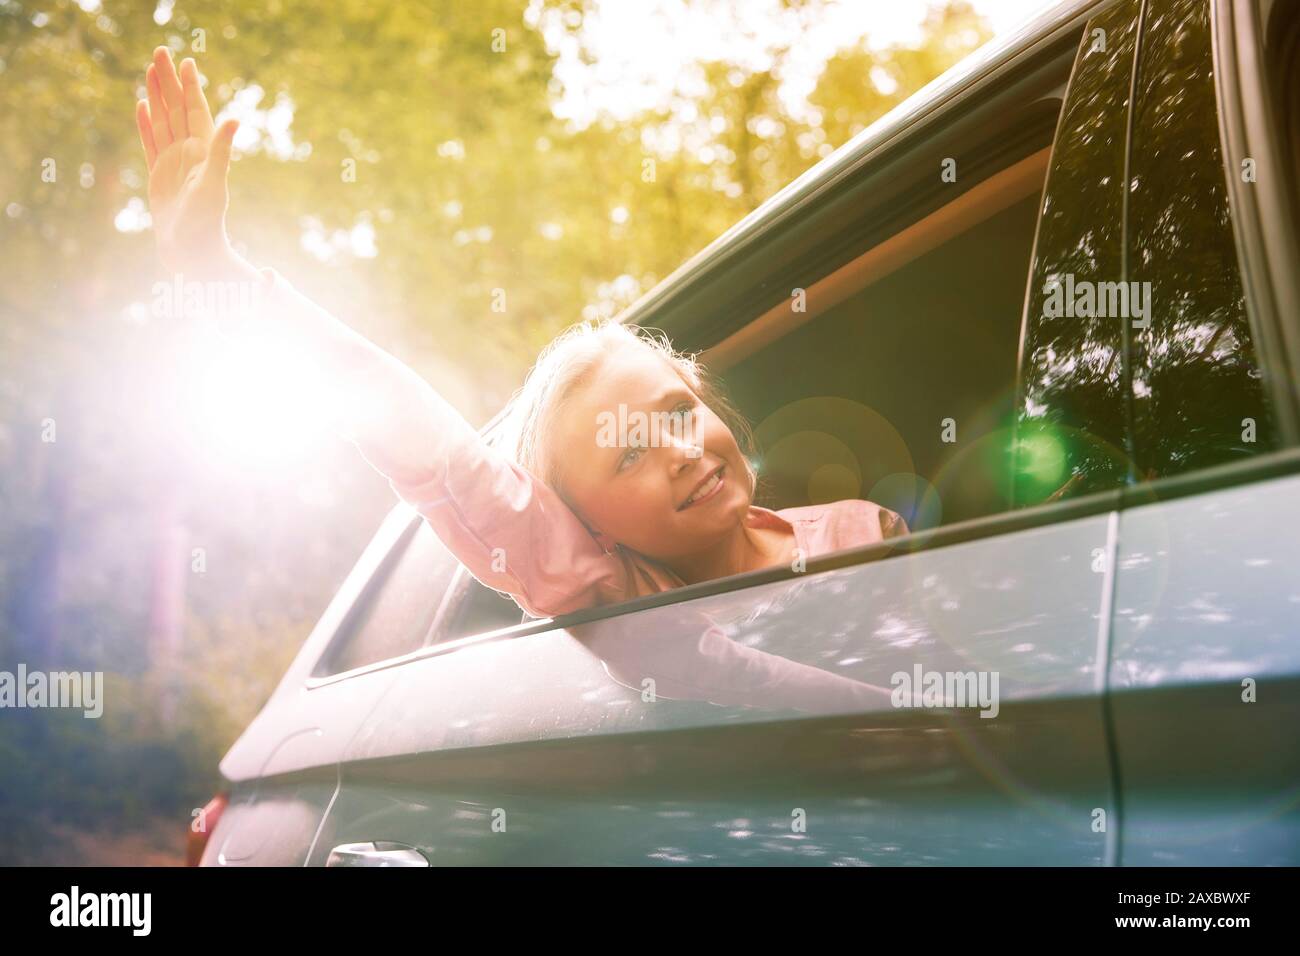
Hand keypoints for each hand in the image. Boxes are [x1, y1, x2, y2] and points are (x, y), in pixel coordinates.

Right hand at [135, 47, 241, 278]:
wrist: (192, 249)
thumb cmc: (206, 221)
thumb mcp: (214, 182)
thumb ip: (222, 150)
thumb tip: (236, 120)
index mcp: (203, 152)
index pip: (196, 111)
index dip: (191, 86)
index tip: (186, 61)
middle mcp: (189, 153)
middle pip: (177, 109)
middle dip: (169, 81)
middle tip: (161, 52)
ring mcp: (172, 162)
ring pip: (163, 120)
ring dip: (157, 95)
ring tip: (151, 70)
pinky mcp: (158, 174)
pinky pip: (150, 142)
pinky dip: (146, 123)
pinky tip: (142, 105)